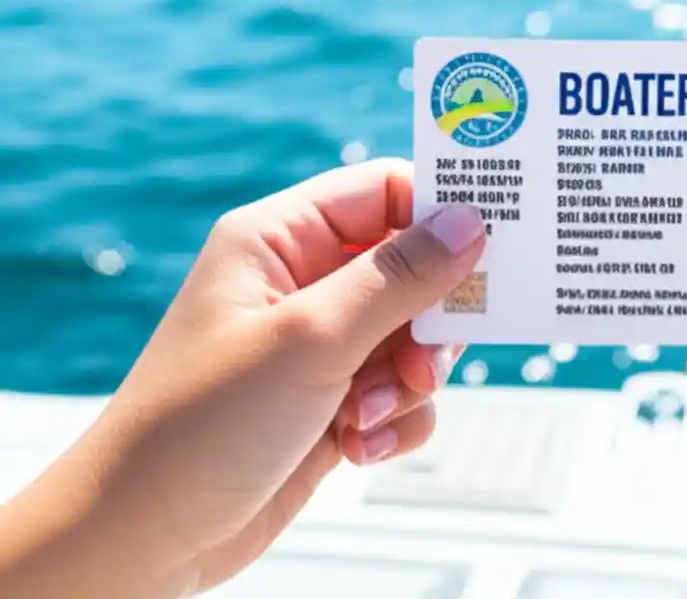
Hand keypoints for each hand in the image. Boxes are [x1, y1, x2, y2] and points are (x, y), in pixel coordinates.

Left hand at [0, 159, 484, 597]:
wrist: (149, 537)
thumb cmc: (202, 424)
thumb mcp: (311, 339)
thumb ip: (399, 277)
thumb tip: (471, 223)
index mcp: (278, 240)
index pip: (382, 192)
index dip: (439, 210)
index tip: (495, 242)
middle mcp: (301, 284)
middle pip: (413, 268)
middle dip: (430, 321)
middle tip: (427, 360)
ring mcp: (319, 346)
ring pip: (415, 338)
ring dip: (409, 382)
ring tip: (364, 415)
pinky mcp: (333, 402)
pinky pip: (402, 394)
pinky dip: (394, 421)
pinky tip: (354, 447)